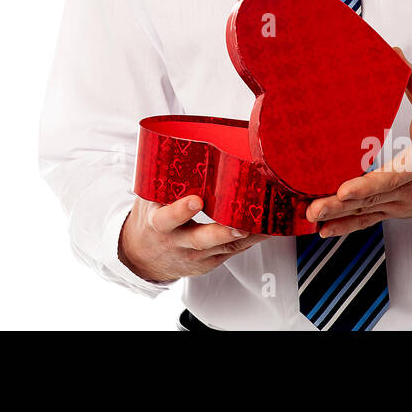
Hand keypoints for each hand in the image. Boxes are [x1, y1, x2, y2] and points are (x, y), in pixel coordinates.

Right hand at [118, 195, 271, 282]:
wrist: (144, 257)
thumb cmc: (153, 221)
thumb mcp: (149, 201)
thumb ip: (165, 183)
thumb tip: (186, 150)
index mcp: (158, 225)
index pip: (168, 219)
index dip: (181, 211)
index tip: (196, 201)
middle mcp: (177, 242)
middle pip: (201, 241)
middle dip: (221, 233)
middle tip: (240, 226)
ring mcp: (195, 256)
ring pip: (224, 247)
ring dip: (247, 236)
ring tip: (265, 224)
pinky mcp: (210, 262)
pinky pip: (233, 251)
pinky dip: (251, 240)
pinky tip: (266, 229)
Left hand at [305, 47, 411, 237]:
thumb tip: (395, 53)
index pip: (391, 178)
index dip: (367, 185)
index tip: (344, 190)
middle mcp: (409, 191)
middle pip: (372, 200)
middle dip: (340, 206)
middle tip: (314, 209)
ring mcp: (400, 205)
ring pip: (367, 213)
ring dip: (338, 218)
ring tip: (312, 218)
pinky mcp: (393, 211)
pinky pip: (368, 221)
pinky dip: (346, 227)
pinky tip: (324, 231)